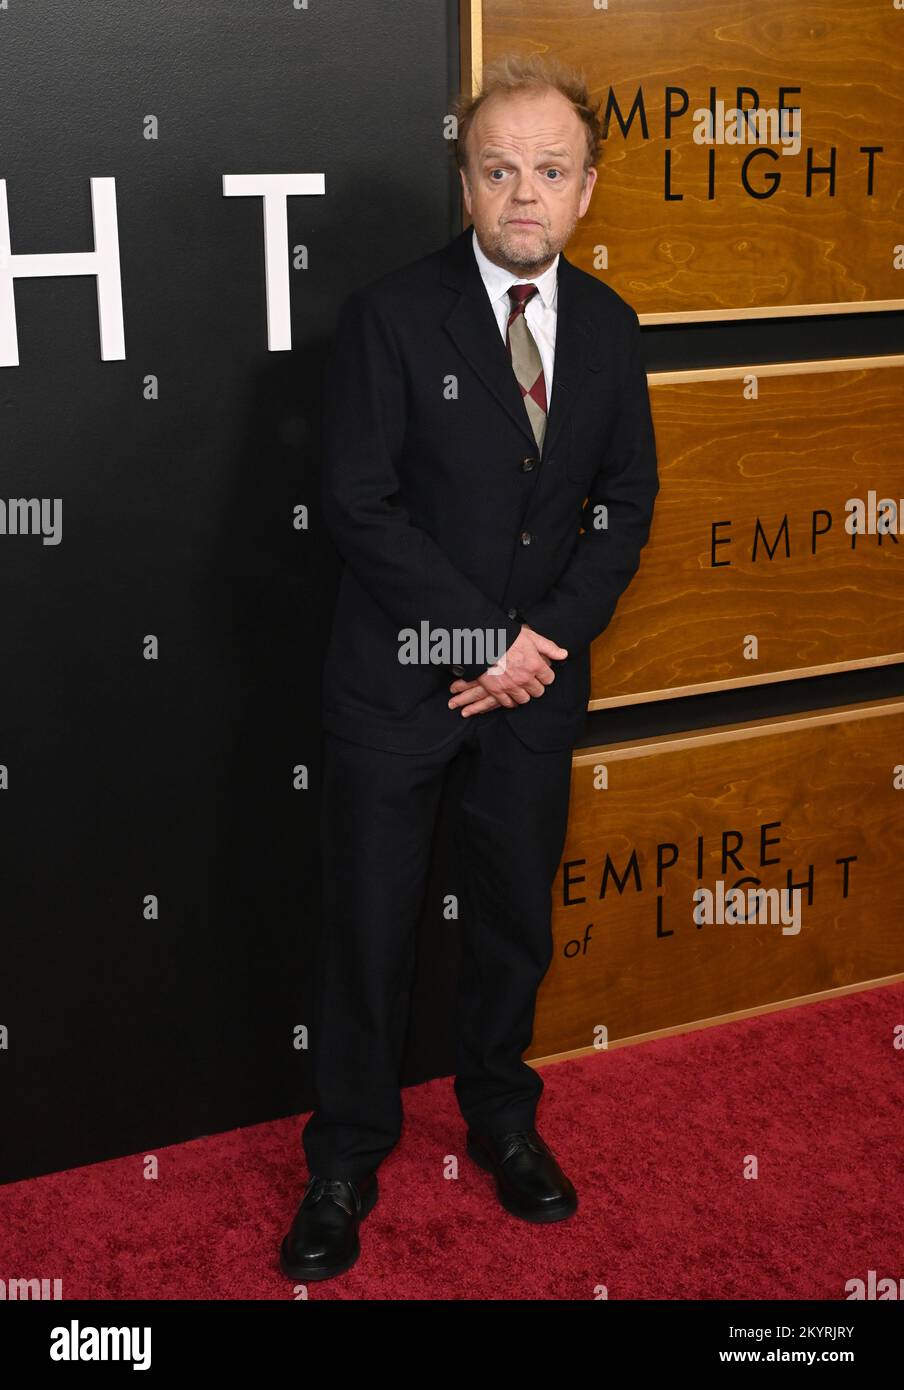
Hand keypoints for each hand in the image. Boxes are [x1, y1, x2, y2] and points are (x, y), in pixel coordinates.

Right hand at [447, 624, 567, 716]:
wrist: (482, 641)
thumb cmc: (507, 636)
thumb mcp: (531, 637)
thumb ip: (549, 647)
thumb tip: (564, 655)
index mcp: (535, 665)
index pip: (549, 679)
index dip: (545, 675)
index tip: (540, 672)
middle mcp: (524, 678)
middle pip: (538, 692)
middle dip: (536, 686)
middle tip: (530, 679)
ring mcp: (510, 686)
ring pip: (525, 699)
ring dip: (523, 694)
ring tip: (520, 686)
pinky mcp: (497, 690)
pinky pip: (508, 703)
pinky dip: (510, 700)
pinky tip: (509, 693)